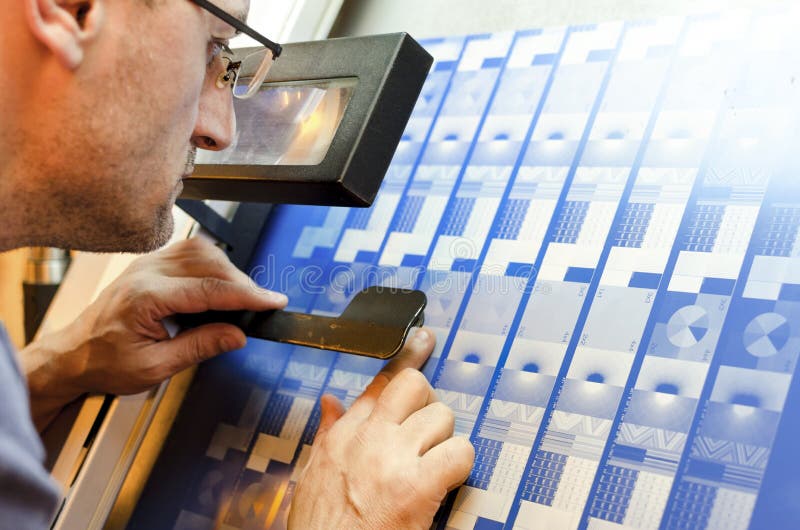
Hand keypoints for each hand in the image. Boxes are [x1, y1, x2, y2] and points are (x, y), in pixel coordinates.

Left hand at [22, 238, 287, 429]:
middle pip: (210, 263)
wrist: (73, 355)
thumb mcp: (154, 367)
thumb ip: (199, 347)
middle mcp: (147, 273)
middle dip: (242, 284)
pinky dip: (212, 265)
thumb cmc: (105, 363)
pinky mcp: (150, 264)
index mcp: (147, 298)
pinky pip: (189, 252)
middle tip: (261, 306)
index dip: (247, 295)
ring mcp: (147, 264)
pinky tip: (220, 284)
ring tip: (242, 298)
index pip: (209, 289)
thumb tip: (237, 335)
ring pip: (202, 251)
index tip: (272, 301)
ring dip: (228, 271)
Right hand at [288, 327, 474, 529]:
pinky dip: (459, 465)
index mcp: (344, 434)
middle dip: (427, 403)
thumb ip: (329, 433)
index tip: (422, 340)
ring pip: (442, 417)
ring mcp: (394, 458)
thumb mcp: (315, 473)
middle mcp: (369, 437)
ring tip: (430, 465)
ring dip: (443, 440)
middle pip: (415, 386)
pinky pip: (460, 452)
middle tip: (427, 430)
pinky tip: (445, 480)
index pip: (380, 382)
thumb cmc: (323, 525)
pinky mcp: (418, 485)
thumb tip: (331, 403)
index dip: (407, 357)